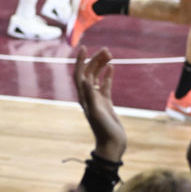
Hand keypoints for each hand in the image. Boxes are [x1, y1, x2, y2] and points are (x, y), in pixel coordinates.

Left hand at [73, 48, 125, 162]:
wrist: (112, 144)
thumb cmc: (104, 130)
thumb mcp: (96, 112)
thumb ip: (91, 97)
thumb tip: (84, 80)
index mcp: (83, 97)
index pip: (79, 74)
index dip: (80, 60)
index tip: (84, 47)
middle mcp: (88, 96)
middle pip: (89, 73)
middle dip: (95, 60)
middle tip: (107, 50)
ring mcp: (97, 99)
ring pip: (97, 77)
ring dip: (101, 65)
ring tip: (110, 54)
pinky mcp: (106, 103)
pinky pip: (105, 85)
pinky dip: (107, 75)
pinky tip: (112, 67)